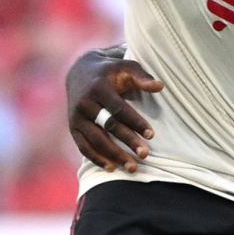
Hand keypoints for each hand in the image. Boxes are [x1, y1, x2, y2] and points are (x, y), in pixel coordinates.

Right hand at [68, 55, 163, 170]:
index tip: (151, 135)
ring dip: (114, 155)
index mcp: (99, 88)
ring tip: (132, 167)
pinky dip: (96, 159)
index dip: (135, 123)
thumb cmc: (110, 71)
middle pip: (108, 126)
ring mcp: (76, 117)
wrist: (79, 71)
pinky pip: (83, 147)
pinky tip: (112, 168)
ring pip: (96, 140)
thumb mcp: (125, 66)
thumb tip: (160, 86)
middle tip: (145, 155)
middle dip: (127, 141)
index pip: (119, 109)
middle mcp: (85, 103)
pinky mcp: (72, 127)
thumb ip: (142, 76)